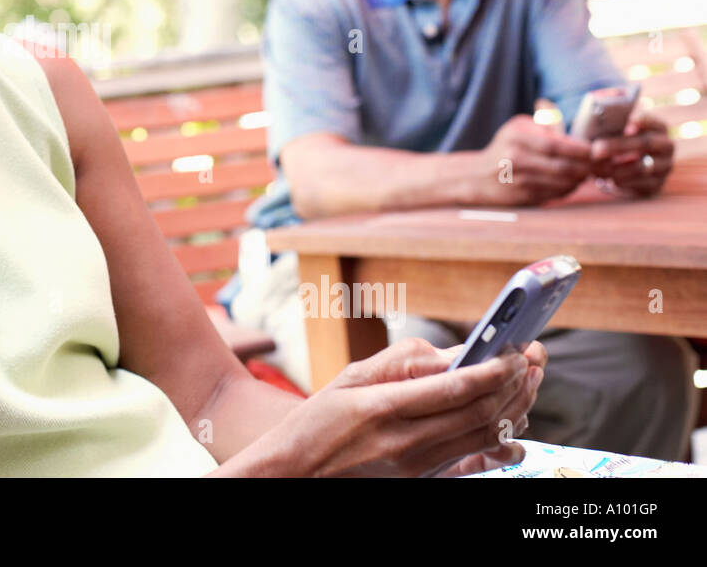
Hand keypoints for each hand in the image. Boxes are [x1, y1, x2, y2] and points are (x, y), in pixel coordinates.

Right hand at [255, 337, 545, 476]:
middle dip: (515, 383)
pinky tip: (515, 431)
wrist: (294, 474)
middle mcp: (405, 441)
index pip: (455, 387)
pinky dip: (499, 446)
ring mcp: (415, 466)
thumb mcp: (350, 379)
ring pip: (481, 436)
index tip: (515, 349)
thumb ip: (402, 362)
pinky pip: (471, 463)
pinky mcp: (421, 482)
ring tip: (530, 383)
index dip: (494, 367)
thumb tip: (453, 353)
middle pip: (478, 412)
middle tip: (534, 359)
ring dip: (514, 407)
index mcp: (383, 407)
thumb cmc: (317, 422)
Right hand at [473, 114, 592, 205]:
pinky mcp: (524, 197)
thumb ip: (545, 123)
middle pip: (563, 166)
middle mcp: (516, 160)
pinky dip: (570, 188)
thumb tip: (574, 123)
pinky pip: (556, 194)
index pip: (555, 145)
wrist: (476, 177)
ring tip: (588, 172)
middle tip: (600, 163)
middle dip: (587, 166)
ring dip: (581, 178)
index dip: (580, 149)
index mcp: (516, 139)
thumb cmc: (504, 148)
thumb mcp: (518, 128)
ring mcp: (519, 181)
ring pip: (562, 182)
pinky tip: (573, 182)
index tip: (596, 149)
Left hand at [590, 112, 673, 197]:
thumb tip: (598, 102)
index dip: (642, 121)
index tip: (626, 125)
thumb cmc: (615, 142)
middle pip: (645, 143)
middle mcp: (666, 146)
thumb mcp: (612, 130)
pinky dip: (622, 181)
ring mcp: (665, 166)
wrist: (623, 168)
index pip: (653, 121)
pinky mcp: (658, 184)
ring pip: (642, 167)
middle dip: (618, 146)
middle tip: (595, 149)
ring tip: (595, 167)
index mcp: (658, 127)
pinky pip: (641, 184)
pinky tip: (608, 178)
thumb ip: (609, 118)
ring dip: (617, 168)